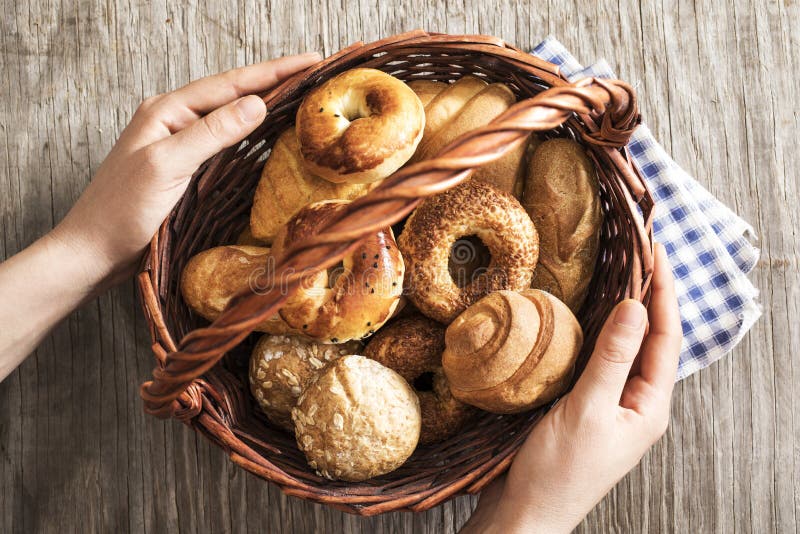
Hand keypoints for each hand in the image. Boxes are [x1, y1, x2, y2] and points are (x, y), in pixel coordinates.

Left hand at [50, 52, 320, 291]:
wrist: (94, 252)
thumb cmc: (121, 211)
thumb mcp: (167, 166)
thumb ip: (211, 133)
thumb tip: (257, 104)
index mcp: (166, 110)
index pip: (229, 84)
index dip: (273, 72)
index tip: (311, 61)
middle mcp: (173, 120)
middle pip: (232, 93)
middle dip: (274, 81)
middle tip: (314, 72)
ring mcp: (179, 143)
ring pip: (230, 116)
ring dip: (264, 104)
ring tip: (300, 94)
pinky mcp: (186, 167)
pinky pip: (225, 142)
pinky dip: (251, 134)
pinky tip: (267, 135)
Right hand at [463, 243, 681, 532]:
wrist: (525, 513)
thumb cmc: (556, 472)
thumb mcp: (587, 410)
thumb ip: (611, 358)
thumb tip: (634, 308)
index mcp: (648, 407)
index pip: (666, 338)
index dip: (663, 292)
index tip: (656, 251)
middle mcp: (637, 404)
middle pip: (651, 340)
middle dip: (650, 296)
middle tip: (641, 254)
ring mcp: (612, 407)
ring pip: (626, 349)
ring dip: (626, 312)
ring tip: (622, 275)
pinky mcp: (588, 408)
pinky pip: (603, 361)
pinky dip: (600, 333)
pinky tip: (589, 319)